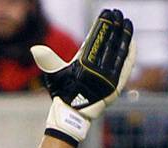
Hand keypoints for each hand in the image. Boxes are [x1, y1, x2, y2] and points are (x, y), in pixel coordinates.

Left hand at [31, 7, 135, 145]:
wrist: (70, 113)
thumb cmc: (63, 93)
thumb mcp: (55, 73)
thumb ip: (48, 60)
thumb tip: (35, 48)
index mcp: (85, 59)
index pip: (95, 39)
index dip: (102, 26)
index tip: (107, 13)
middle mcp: (97, 65)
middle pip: (108, 43)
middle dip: (114, 28)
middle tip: (119, 14)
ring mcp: (106, 75)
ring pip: (117, 52)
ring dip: (123, 38)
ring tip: (127, 23)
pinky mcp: (114, 85)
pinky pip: (124, 68)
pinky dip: (128, 56)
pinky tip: (132, 43)